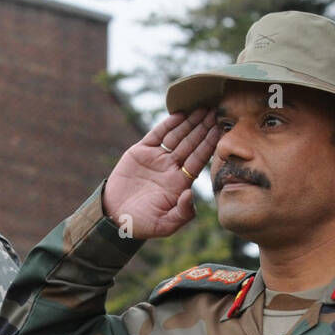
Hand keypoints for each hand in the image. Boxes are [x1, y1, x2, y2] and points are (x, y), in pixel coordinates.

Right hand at [101, 108, 219, 238]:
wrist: (114, 217)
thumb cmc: (141, 224)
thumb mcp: (165, 225)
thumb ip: (183, 213)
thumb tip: (191, 193)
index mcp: (180, 183)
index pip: (199, 159)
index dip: (209, 144)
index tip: (220, 130)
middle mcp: (171, 168)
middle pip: (191, 144)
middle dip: (203, 128)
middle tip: (215, 111)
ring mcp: (156, 159)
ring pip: (177, 136)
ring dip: (189, 123)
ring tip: (202, 108)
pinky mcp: (140, 153)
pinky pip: (156, 135)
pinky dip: (167, 124)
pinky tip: (180, 114)